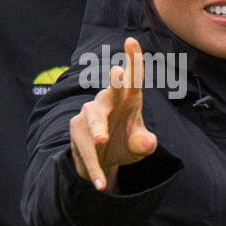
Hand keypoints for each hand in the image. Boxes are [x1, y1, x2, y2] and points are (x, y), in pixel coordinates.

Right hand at [70, 36, 157, 190]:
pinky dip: (95, 168)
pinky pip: (87, 150)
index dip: (134, 60)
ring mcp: (89, 115)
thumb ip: (144, 143)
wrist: (104, 160)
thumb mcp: (138, 146)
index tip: (132, 41)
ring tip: (102, 141)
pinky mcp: (77, 132)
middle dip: (116, 83)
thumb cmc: (126, 143)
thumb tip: (148, 143)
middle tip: (119, 73)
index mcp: (128, 99)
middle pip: (112, 92)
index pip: (133, 79)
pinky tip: (101, 184)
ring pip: (93, 122)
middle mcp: (107, 102)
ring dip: (98, 132)